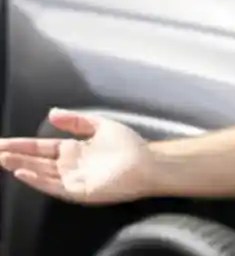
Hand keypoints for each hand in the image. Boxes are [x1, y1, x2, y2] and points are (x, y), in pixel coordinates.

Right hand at [0, 108, 155, 204]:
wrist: (149, 163)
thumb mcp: (100, 126)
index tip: (2, 142)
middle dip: (14, 157)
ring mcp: (72, 179)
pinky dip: (37, 180)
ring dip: (21, 167)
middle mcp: (68, 166)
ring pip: (40, 173)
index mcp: (73, 150)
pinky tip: (23, 173)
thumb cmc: (129, 146)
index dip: (21, 145)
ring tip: (3, 159)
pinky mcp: (78, 191)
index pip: (40, 148)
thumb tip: (51, 113)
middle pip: (35, 161)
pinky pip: (53, 186)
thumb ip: (76, 120)